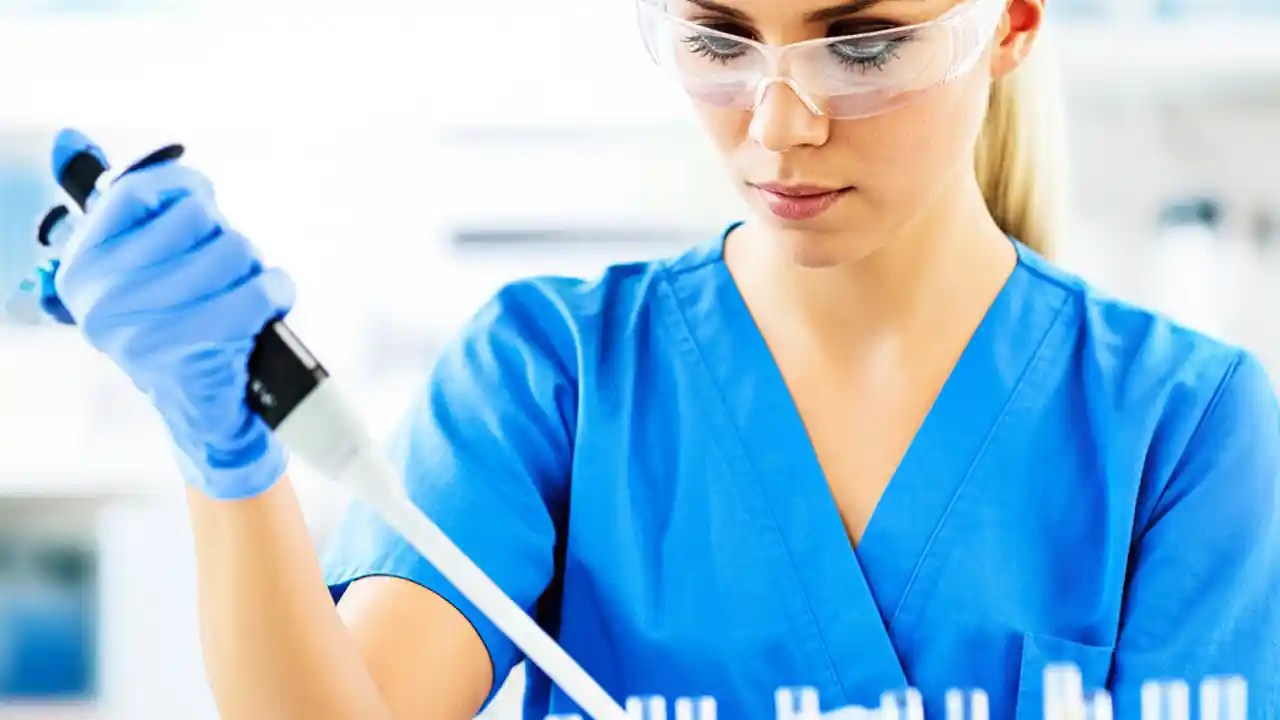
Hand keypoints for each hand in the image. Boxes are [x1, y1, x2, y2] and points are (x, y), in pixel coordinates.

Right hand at [52, 132, 293, 498]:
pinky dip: (277, 295)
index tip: (200, 200)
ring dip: (253, 270)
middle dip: (224, 240)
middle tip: (221, 273)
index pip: (134, 190)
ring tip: (239, 296)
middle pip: (199, 217)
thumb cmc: (177, 327)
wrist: (203, 413)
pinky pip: (263, 289)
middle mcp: (106, 296)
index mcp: (84, 268)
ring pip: (235, 250)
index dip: (183, 185)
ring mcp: (149, 326)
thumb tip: (69, 137)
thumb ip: (115, 207)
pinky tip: (262, 314)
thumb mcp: (134, 270)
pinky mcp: (199, 349)